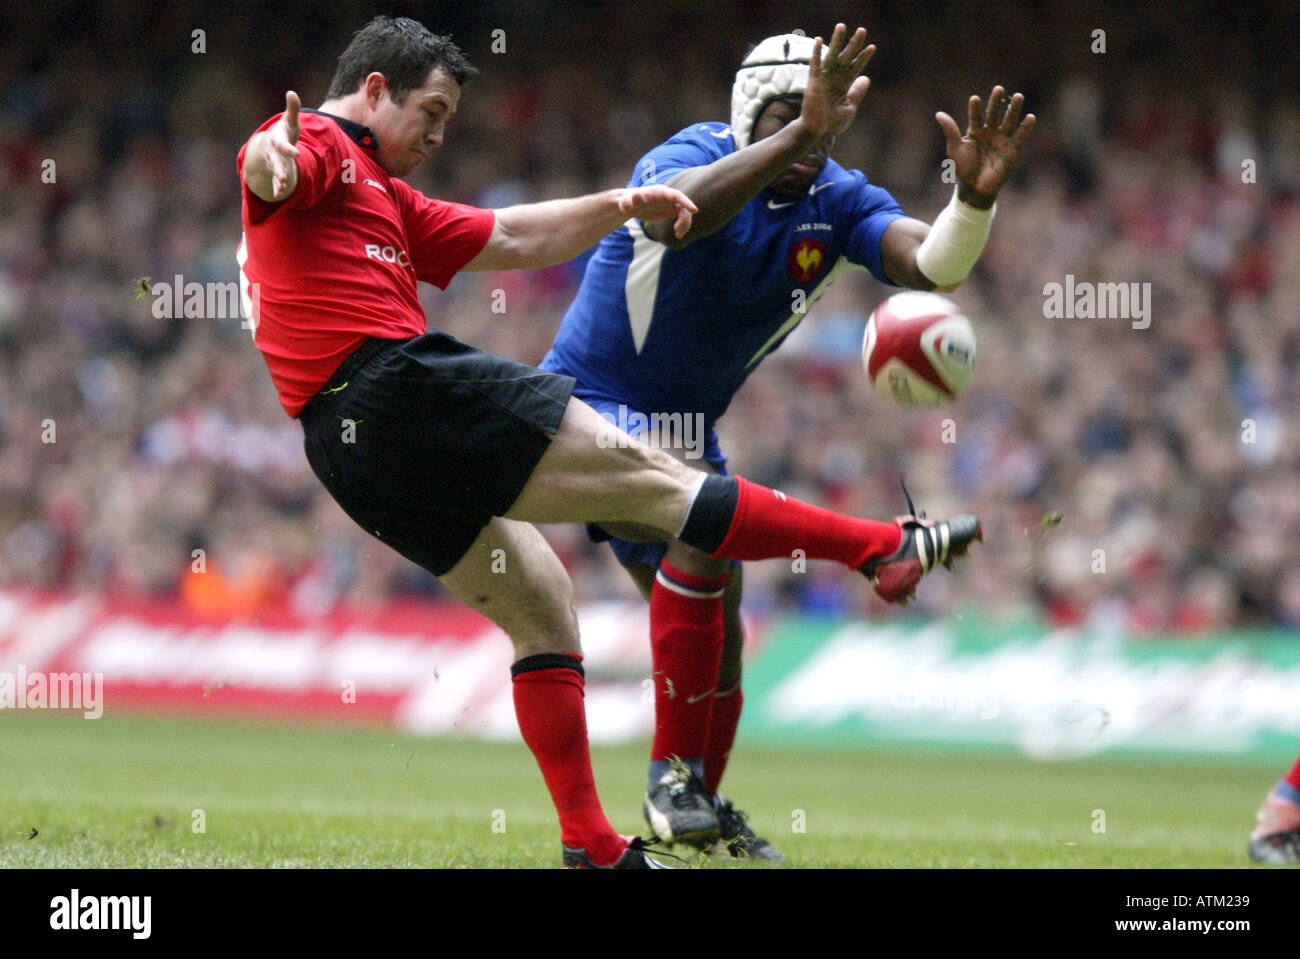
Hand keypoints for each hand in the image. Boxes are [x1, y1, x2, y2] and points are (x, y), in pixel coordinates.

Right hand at [262, 90, 301, 200]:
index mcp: (278, 140)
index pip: (282, 145)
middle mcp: (274, 153)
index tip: (297, 154)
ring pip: (275, 172)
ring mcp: (274, 163)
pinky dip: (277, 188)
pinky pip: (276, 181)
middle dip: (279, 169)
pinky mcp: (277, 170)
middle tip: (284, 178)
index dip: (289, 149)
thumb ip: (292, 109)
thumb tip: (291, 92)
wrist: (273, 142)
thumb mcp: (289, 120)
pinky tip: (280, 195)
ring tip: (282, 189)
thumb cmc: (285, 130)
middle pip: (276, 161)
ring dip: (278, 181)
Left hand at [617, 185, 698, 238]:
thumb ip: (632, 200)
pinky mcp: (670, 210)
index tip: (694, 210)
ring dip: (685, 224)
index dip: (686, 202)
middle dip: (684, 219)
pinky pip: (682, 217)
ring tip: (678, 235)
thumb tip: (636, 196)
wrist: (629, 205)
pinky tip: (678, 234)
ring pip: (685, 213)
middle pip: (683, 206)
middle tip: (677, 232)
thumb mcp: (627, 202)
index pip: (677, 195)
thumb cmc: (627, 202)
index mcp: (660, 192)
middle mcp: (668, 196)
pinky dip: (682, 226)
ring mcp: (670, 203)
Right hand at [801, 24, 874, 138]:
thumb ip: (857, 93)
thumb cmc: (831, 123)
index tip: (872, 47)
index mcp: (844, 86)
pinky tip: (818, 40)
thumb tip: (867, 78)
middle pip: (846, 57)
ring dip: (837, 41)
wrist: (816, 132)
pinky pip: (815, 66)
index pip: (856, 68)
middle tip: (862, 30)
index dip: (864, 58)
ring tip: (841, 26)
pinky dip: (816, 53)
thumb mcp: (849, 108)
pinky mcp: (813, 83)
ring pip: (831, 56)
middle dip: (854, 44)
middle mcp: (834, 79)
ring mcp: (823, 79)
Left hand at [936, 86, 1035, 207]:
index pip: (976, 116)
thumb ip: (950, 131)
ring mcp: (1002, 141)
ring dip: (1014, 109)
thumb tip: (938, 113)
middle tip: (998, 88)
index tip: (974, 99)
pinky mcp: (1012, 150)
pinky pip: (1020, 137)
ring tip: (1018, 96)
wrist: (975, 189)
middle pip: (994, 114)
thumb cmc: (963, 170)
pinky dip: (1026, 127)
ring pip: (1009, 121)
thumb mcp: (955, 149)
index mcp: (975, 132)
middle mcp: (990, 133)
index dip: (975, 109)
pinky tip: (1030, 117)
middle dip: (996, 102)